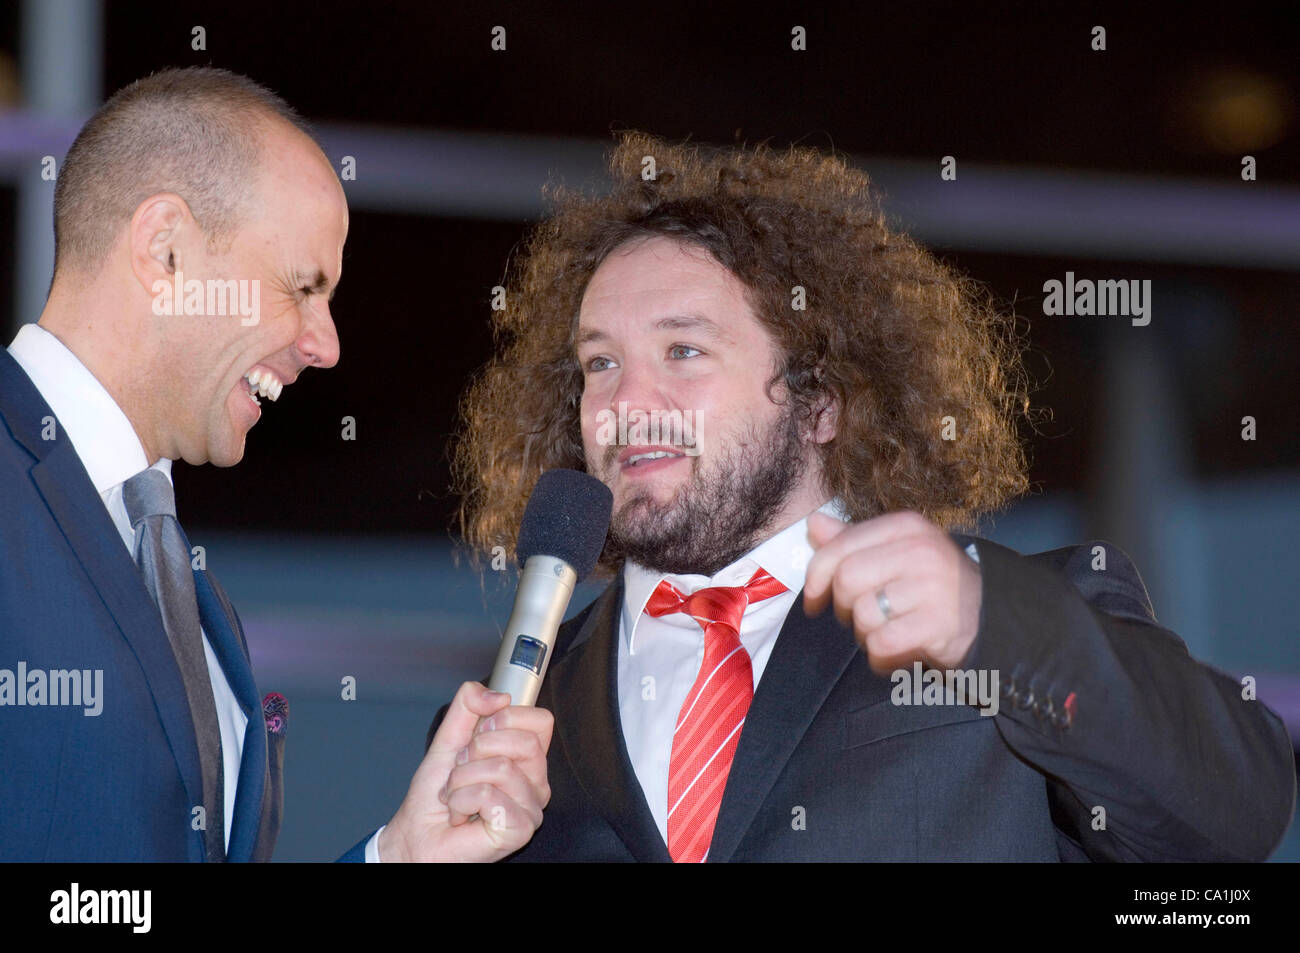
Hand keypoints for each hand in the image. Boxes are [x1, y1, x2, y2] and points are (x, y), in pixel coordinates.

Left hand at [378, 681, 552, 861]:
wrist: (416, 834)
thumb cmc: (435, 796)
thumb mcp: (449, 736)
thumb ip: (469, 704)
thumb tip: (498, 696)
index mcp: (527, 759)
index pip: (541, 721)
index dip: (505, 719)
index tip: (479, 735)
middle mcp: (536, 783)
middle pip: (525, 742)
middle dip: (477, 749)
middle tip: (461, 769)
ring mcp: (531, 808)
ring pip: (502, 768)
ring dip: (462, 779)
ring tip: (457, 795)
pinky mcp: (520, 830)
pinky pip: (489, 794)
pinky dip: (461, 800)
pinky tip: (461, 815)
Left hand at [803, 510, 981, 673]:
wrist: (993, 617)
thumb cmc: (932, 586)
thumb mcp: (898, 552)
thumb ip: (854, 540)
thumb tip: (813, 524)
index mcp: (905, 526)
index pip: (838, 547)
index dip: (816, 578)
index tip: (813, 599)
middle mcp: (920, 550)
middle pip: (846, 581)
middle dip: (843, 608)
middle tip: (859, 618)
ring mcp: (932, 587)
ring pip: (862, 615)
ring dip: (865, 634)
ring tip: (887, 631)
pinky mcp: (938, 625)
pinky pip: (881, 644)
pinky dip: (880, 657)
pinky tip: (896, 651)